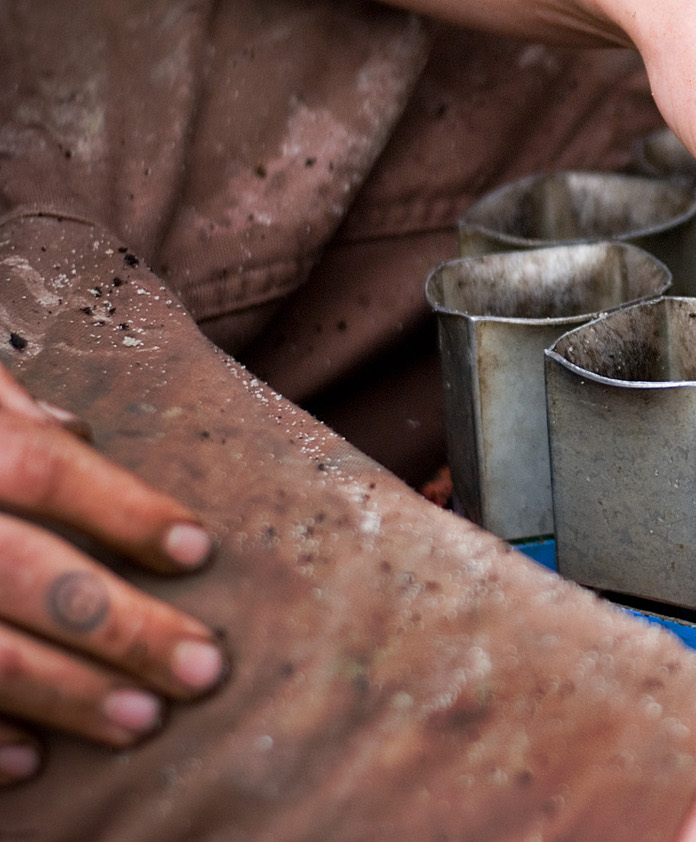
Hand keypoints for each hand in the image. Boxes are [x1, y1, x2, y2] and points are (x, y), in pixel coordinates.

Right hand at [0, 365, 224, 783]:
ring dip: (61, 694)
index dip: (121, 508)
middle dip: (117, 626)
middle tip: (202, 666)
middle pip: (21, 572)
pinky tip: (29, 761)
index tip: (196, 549)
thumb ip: (0, 408)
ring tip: (143, 719)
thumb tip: (75, 432)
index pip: (39, 468)